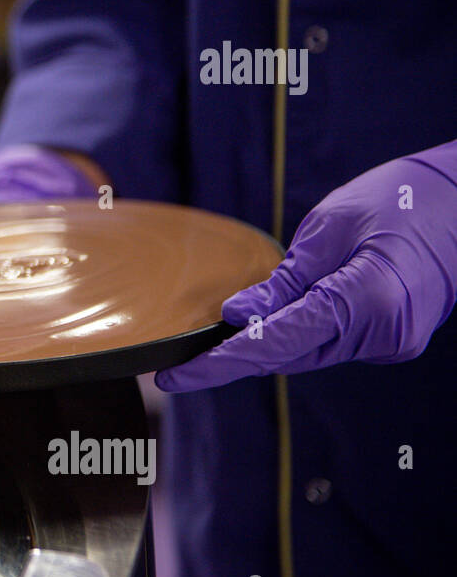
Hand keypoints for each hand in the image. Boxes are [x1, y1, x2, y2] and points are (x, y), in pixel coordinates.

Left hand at [156, 140, 456, 392]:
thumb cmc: (401, 199)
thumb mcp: (329, 228)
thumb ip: (284, 281)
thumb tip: (235, 317)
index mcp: (366, 302)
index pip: (275, 342)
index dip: (220, 362)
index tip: (175, 376)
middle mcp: (381, 334)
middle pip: (287, 355)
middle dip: (233, 356)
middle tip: (180, 363)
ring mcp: (390, 343)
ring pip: (307, 353)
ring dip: (265, 345)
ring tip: (220, 338)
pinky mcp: (391, 339)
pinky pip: (329, 342)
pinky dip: (297, 334)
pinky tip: (272, 321)